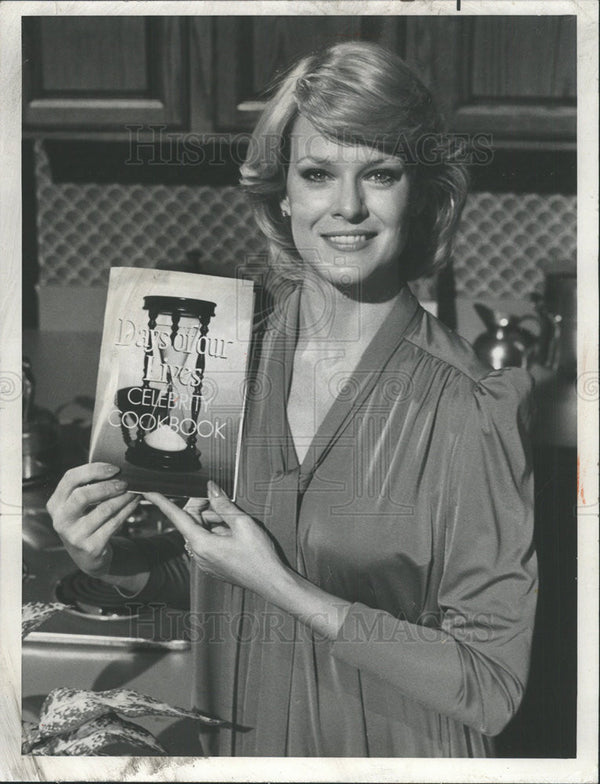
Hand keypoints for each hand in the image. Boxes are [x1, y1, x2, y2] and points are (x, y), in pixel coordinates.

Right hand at [47, 463, 140, 576]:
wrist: (87, 556)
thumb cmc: (84, 523)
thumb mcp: (76, 506)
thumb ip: (86, 487)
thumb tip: (113, 470)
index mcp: (55, 504)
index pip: (70, 479)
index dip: (93, 470)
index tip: (113, 469)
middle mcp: (61, 520)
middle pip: (82, 495)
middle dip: (107, 486)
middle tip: (124, 482)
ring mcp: (75, 535)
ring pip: (103, 510)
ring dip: (123, 498)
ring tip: (133, 491)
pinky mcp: (90, 546)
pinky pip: (114, 523)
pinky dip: (127, 510)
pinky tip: (134, 503)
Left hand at [144, 481, 285, 595]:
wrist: (271, 582)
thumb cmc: (259, 556)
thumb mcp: (243, 524)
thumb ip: (223, 504)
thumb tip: (211, 489)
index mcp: (202, 544)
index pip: (177, 517)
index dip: (162, 503)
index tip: (148, 493)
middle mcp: (198, 555)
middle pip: (191, 521)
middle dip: (204, 508)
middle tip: (221, 500)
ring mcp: (204, 562)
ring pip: (200, 531)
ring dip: (214, 521)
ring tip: (234, 524)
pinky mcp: (212, 565)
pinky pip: (207, 542)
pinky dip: (217, 533)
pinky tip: (233, 535)